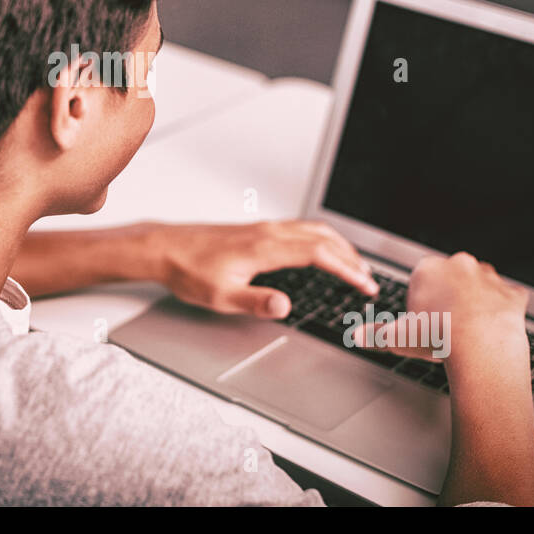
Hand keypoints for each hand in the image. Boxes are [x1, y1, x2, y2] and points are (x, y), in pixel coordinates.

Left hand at [158, 220, 375, 319]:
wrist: (164, 248)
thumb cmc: (188, 271)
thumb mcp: (220, 297)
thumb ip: (255, 302)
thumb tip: (284, 306)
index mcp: (264, 248)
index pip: (319, 254)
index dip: (347, 270)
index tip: (366, 285)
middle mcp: (268, 232)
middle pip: (323, 238)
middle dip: (351, 258)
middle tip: (369, 280)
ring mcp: (264, 228)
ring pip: (313, 230)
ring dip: (339, 246)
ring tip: (355, 266)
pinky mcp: (258, 229)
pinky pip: (300, 228)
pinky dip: (322, 239)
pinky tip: (322, 251)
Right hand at [351, 252, 528, 368]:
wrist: (481, 346)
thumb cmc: (437, 337)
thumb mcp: (398, 337)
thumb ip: (376, 334)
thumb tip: (355, 336)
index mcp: (429, 269)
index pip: (423, 281)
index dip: (423, 303)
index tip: (425, 321)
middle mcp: (460, 265)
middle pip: (452, 279)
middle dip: (450, 297)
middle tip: (446, 326)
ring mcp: (489, 277)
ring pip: (481, 286)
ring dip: (477, 301)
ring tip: (471, 330)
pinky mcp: (513, 293)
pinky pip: (508, 299)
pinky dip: (503, 311)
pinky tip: (495, 328)